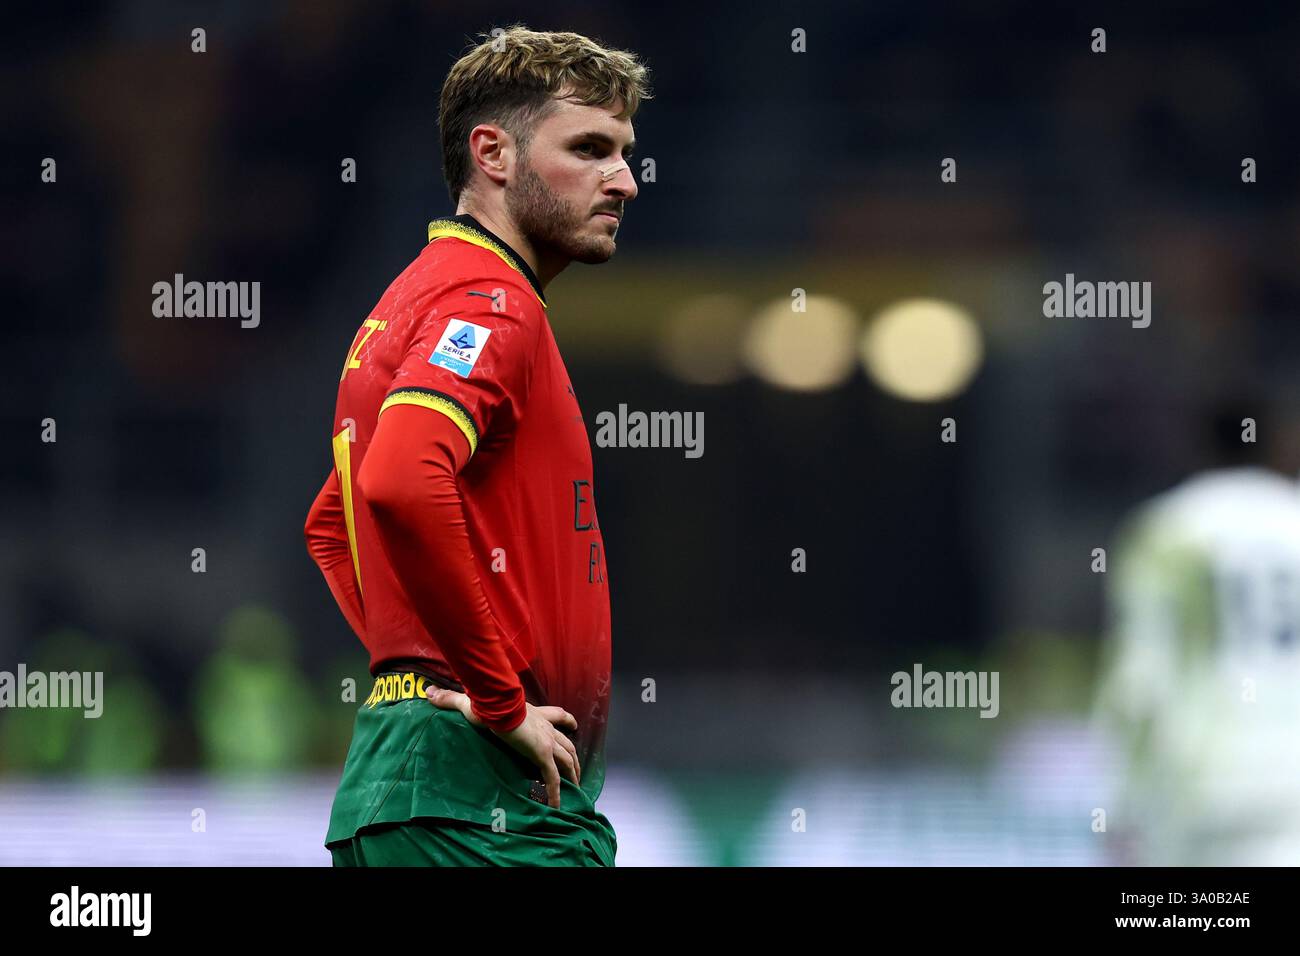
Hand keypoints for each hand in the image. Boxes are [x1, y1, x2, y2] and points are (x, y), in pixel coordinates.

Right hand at [426, 687, 580, 807]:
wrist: (497, 706)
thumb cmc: (486, 702)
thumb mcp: (469, 702)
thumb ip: (451, 698)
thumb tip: (429, 692)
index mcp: (535, 713)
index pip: (558, 715)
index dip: (567, 721)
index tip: (574, 726)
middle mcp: (545, 728)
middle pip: (567, 742)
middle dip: (573, 755)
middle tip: (577, 767)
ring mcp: (545, 742)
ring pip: (567, 760)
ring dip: (573, 774)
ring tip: (574, 788)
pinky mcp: (541, 755)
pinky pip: (553, 778)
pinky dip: (556, 792)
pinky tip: (557, 806)